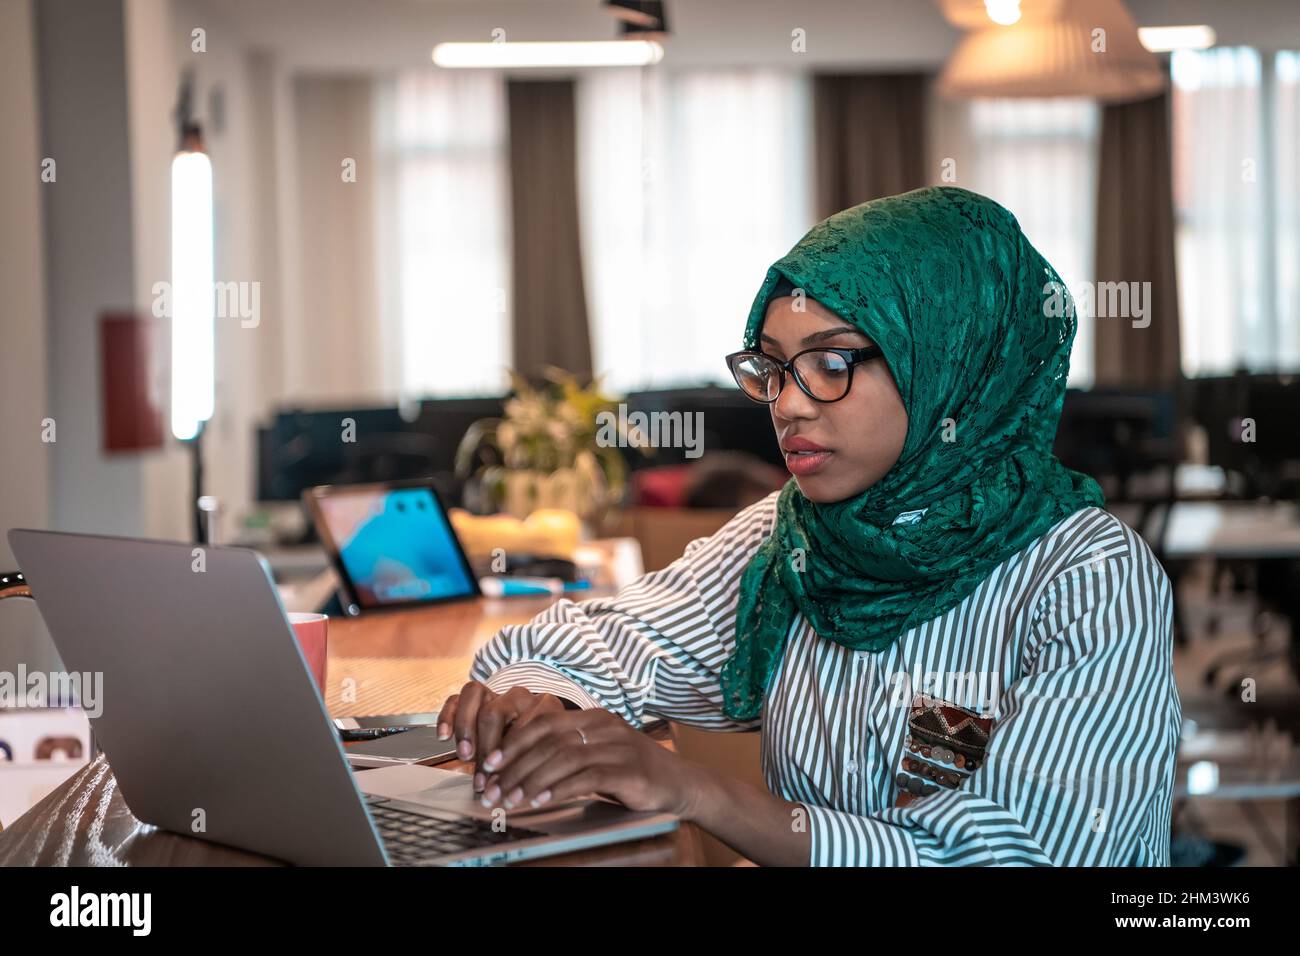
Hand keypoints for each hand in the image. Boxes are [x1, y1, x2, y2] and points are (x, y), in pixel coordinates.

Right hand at [437, 681, 566, 792]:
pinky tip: (444, 737)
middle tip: (482, 768)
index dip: (508, 754)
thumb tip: (503, 791)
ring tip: (464, 755)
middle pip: (493, 712)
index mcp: (540, 707)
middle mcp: (517, 696)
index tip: (498, 777)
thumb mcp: (537, 759)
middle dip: (484, 745)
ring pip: (473, 696)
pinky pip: (455, 700)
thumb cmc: (536, 750)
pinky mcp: (473, 698)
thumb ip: (521, 768)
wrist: (532, 735)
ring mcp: (494, 694)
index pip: (520, 723)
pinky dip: (447, 717)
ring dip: (465, 728)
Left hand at [477, 708, 696, 816]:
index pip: (543, 723)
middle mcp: (605, 726)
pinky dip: (558, 789)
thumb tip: (518, 767)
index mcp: (593, 717)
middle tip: (492, 789)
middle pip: (548, 741)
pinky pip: (586, 777)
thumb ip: (567, 753)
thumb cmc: (632, 772)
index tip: (489, 763)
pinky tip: (540, 800)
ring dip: (531, 779)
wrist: (680, 784)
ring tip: (510, 798)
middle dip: (514, 766)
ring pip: (563, 757)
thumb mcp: (598, 754)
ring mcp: (619, 746)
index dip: (513, 742)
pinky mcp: (630, 770)